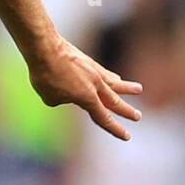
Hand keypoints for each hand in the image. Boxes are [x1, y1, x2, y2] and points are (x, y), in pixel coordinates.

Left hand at [27, 36, 142, 140]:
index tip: (127, 136)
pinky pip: (104, 73)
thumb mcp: (50, 97)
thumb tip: (67, 93)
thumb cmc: (45, 75)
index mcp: (87, 98)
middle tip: (138, 117)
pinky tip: (116, 78)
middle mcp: (95, 85)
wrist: (45, 48)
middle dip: (126, 111)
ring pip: (114, 84)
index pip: (104, 118)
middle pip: (114, 102)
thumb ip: (62, 99)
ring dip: (127, 88)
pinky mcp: (89, 62)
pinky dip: (112, 78)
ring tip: (139, 89)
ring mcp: (94, 72)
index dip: (115, 129)